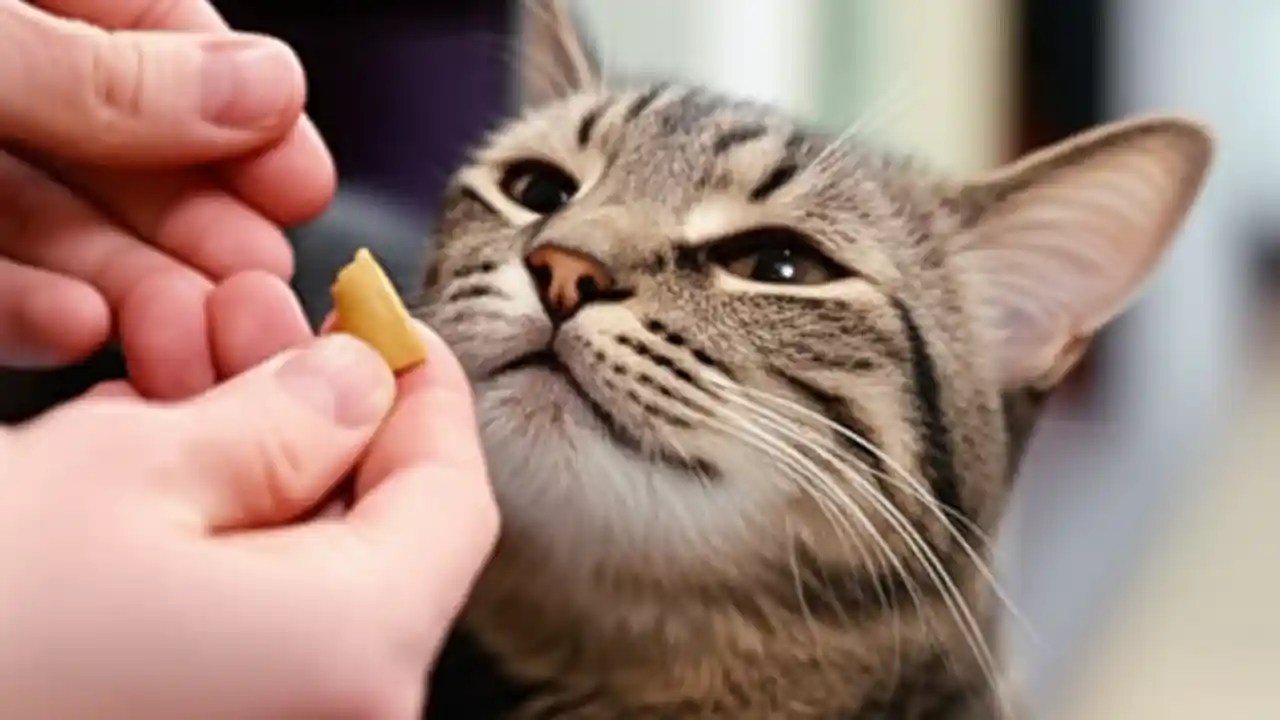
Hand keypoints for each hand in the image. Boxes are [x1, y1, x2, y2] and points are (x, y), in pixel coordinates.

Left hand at [0, 0, 334, 382]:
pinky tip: (78, 327)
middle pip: (119, 140)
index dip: (241, 105)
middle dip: (198, 218)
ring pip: (53, 219)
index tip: (299, 182)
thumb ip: (107, 77)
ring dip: (132, 280)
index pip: (158, 25)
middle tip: (259, 275)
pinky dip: (28, 311)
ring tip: (189, 323)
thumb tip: (262, 91)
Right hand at [0, 319, 498, 719]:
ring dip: (243, 469)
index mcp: (355, 658)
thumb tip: (353, 383)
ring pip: (295, 575)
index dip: (423, 395)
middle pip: (373, 534)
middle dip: (309, 416)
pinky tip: (124, 481)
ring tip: (158, 383)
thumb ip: (277, 421)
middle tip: (242, 322)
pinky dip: (199, 548)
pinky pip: (234, 630)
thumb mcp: (119, 479)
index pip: (455, 499)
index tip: (379, 324)